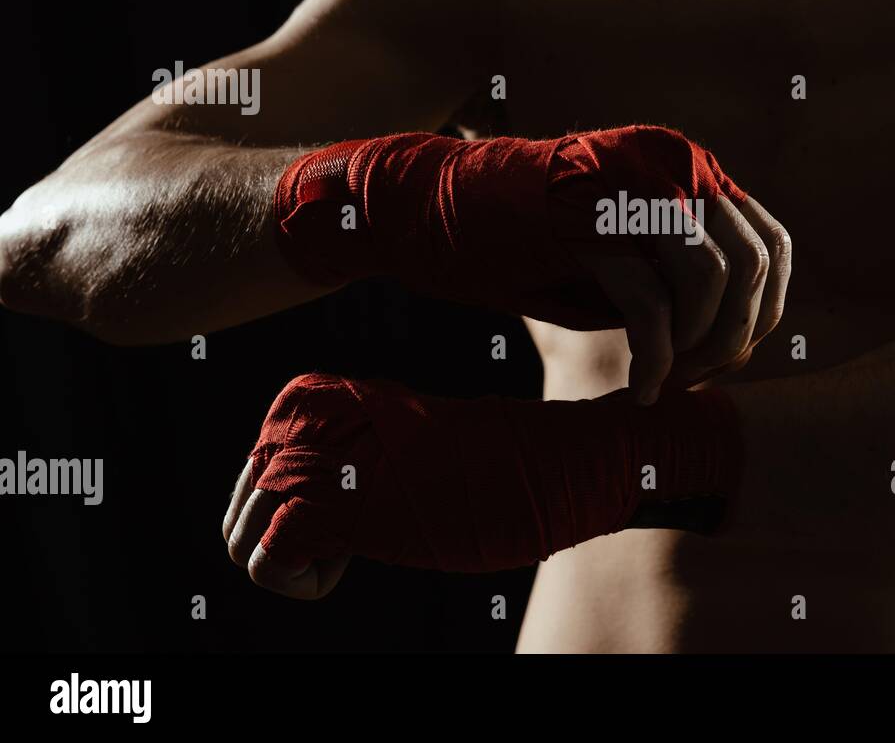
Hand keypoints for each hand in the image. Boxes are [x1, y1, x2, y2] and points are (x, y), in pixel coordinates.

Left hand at [221, 373, 742, 598]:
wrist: (569, 460)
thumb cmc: (509, 464)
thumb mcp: (427, 450)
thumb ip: (369, 453)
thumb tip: (316, 493)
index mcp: (346, 393)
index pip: (264, 447)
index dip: (275, 492)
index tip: (324, 512)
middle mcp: (332, 417)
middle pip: (249, 483)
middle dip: (266, 530)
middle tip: (324, 548)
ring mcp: (342, 460)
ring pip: (250, 517)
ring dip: (281, 554)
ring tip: (338, 556)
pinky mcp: (357, 510)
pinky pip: (272, 553)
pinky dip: (295, 578)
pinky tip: (343, 570)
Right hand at [275, 126, 791, 403]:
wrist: (426, 212)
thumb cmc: (526, 245)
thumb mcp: (620, 256)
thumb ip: (682, 278)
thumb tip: (742, 336)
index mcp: (684, 164)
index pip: (771, 242)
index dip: (764, 312)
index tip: (727, 357)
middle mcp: (668, 161)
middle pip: (751, 262)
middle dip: (736, 336)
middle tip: (699, 379)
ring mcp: (627, 183)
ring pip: (712, 279)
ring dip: (700, 348)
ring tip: (669, 383)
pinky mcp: (584, 220)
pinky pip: (650, 305)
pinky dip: (656, 361)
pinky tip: (642, 391)